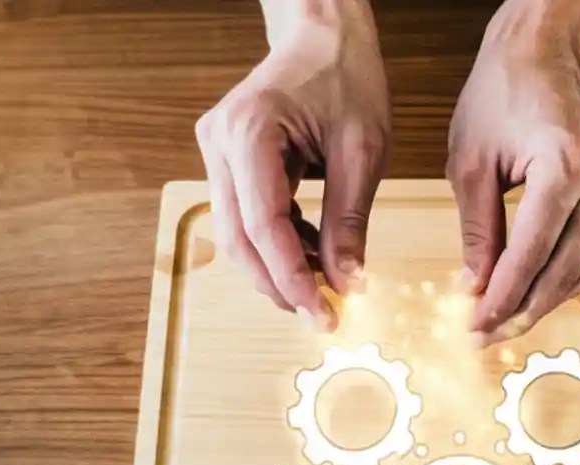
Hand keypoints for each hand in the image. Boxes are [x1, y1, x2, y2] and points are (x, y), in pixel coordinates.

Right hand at [195, 0, 389, 329]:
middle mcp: (220, 142)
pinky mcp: (227, 159)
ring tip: (325, 284)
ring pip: (237, 234)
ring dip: (277, 267)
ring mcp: (216, 150)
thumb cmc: (346, 76)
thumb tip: (346, 284)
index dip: (290, 279)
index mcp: (250, 133)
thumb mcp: (363, 151)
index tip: (320, 314)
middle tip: (321, 315)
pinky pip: (246, 216)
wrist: (323, 33)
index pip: (263, 227)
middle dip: (278, 284)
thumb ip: (350, 221)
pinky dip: (278, 242)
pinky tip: (313, 252)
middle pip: (238, 239)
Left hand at [448, 0, 579, 345]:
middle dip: (523, 309)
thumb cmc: (497, 99)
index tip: (475, 327)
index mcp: (565, 165)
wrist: (539, 58)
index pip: (532, 254)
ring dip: (551, 301)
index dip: (502, 298)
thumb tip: (475, 291)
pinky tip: (549, 293)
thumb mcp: (469, 166)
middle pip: (564, 269)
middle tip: (488, 335)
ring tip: (512, 319)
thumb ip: (478, 233)